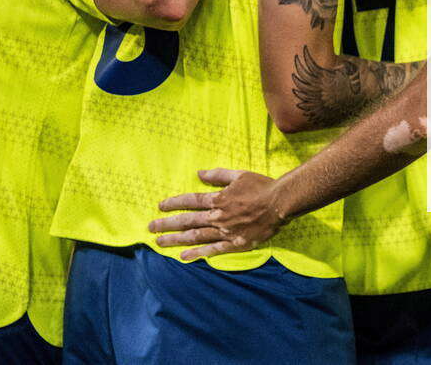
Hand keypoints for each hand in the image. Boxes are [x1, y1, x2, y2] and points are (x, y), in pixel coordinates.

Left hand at [148, 168, 286, 261]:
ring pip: (196, 236)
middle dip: (168, 223)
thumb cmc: (260, 186)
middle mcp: (218, 216)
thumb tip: (199, 173)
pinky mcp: (234, 244)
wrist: (279, 203)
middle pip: (188, 220)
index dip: (174, 203)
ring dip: (176, 239)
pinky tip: (184, 257)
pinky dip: (197, 254)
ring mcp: (225, 232)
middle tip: (151, 227)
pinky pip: (212, 250)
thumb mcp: (239, 174)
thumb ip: (218, 175)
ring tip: (160, 242)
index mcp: (218, 198)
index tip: (160, 206)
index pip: (191, 201)